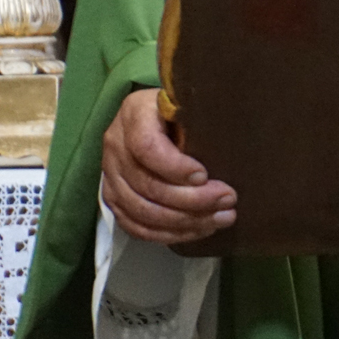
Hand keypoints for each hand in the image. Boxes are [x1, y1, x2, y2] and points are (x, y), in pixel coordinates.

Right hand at [100, 88, 236, 243]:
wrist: (153, 118)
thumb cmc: (179, 111)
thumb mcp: (188, 104)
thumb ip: (198, 120)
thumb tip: (227, 147)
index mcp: (134, 114)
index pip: (146, 147)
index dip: (175, 167)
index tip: (205, 175)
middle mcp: (115, 145)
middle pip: (147, 184)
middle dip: (192, 199)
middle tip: (228, 200)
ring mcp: (110, 175)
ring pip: (143, 211)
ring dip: (186, 221)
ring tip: (221, 219)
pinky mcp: (114, 199)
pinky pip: (137, 227)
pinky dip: (170, 234)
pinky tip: (199, 229)